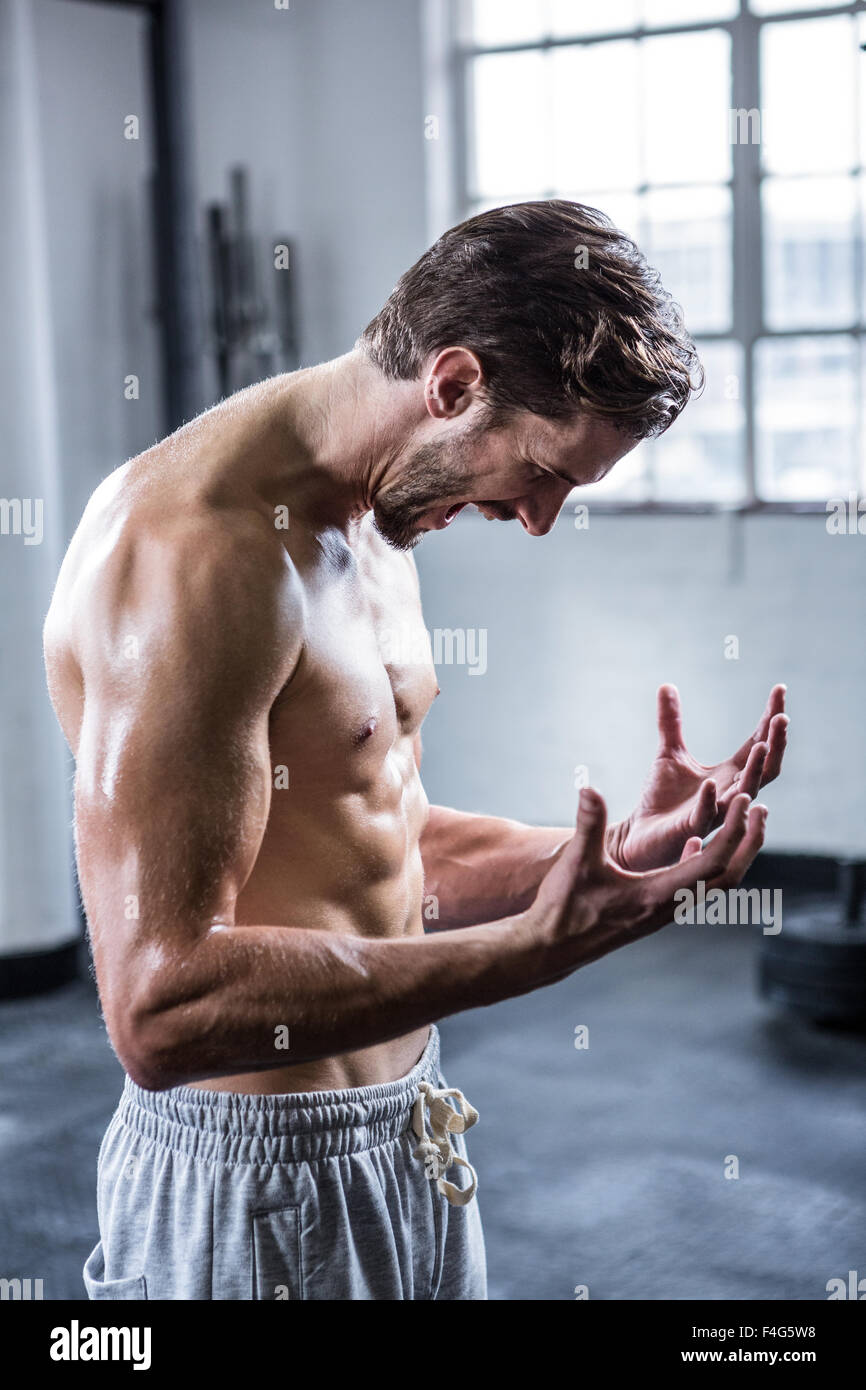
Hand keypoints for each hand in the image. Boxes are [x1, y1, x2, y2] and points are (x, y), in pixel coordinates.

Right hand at [525, 787, 766, 979]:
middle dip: (749, 842)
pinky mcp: (655, 911)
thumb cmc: (563, 909)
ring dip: (733, 852)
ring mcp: (665, 912)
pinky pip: (694, 887)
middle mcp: (670, 907)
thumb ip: (588, 824)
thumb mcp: (576, 863)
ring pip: (715, 884)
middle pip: (729, 877)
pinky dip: (705, 862)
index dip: (732, 830)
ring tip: (742, 822)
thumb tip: (590, 788)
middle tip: (761, 809)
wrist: (551, 948)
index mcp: (658, 895)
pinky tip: (693, 842)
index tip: (746, 801)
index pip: (711, 862)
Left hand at [609, 684, 787, 872]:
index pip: (757, 745)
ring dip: (755, 770)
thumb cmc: (660, 798)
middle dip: (775, 743)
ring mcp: (714, 814)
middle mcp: (729, 794)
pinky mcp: (690, 829)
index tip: (779, 690)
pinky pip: (705, 815)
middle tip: (782, 717)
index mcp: (729, 776)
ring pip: (745, 794)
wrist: (638, 835)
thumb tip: (667, 685)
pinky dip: (710, 799)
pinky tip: (711, 783)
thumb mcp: (668, 753)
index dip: (769, 720)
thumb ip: (671, 722)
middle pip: (764, 769)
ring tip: (762, 744)